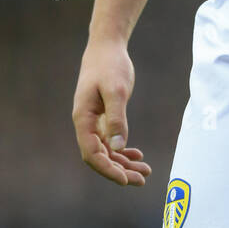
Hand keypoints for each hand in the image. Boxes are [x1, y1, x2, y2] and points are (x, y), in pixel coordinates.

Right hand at [72, 38, 151, 186]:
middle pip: (100, 156)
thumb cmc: (110, 65)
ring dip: (124, 163)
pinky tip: (137, 155)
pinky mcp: (103, 116)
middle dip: (119, 171)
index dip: (107, 169)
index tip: (124, 179)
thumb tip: (118, 147)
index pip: (91, 153)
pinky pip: (111, 140)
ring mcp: (93, 121)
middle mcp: (85, 123)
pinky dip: (123, 150)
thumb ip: (117, 117)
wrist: (107, 47)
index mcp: (83, 118)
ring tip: (145, 171)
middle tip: (142, 180)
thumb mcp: (116, 90)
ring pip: (107, 151)